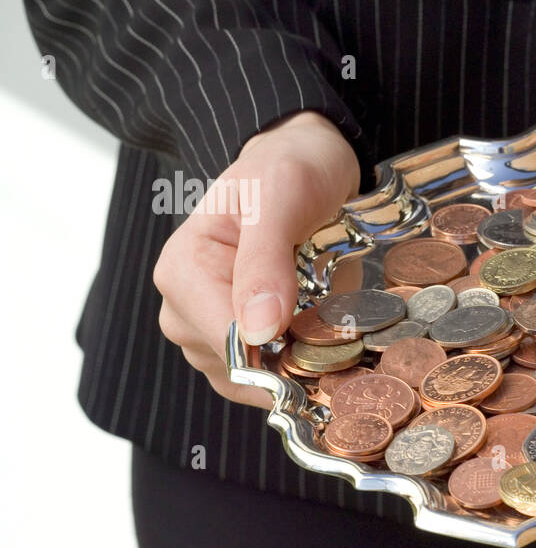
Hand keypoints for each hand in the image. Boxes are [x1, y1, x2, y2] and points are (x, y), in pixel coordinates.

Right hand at [153, 111, 359, 407]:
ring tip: (336, 319)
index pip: (227, 344)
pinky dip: (304, 366)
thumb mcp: (281, 196)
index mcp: (182, 272)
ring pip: (257, 383)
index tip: (330, 344)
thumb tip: (258, 329)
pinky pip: (270, 378)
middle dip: (295, 360)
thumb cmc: (288, 168)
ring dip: (304, 364)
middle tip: (341, 323)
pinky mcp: (243, 344)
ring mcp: (212, 333)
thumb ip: (265, 260)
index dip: (279, 355)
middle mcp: (186, 311)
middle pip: (240, 370)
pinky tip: (329, 333)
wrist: (307, 163)